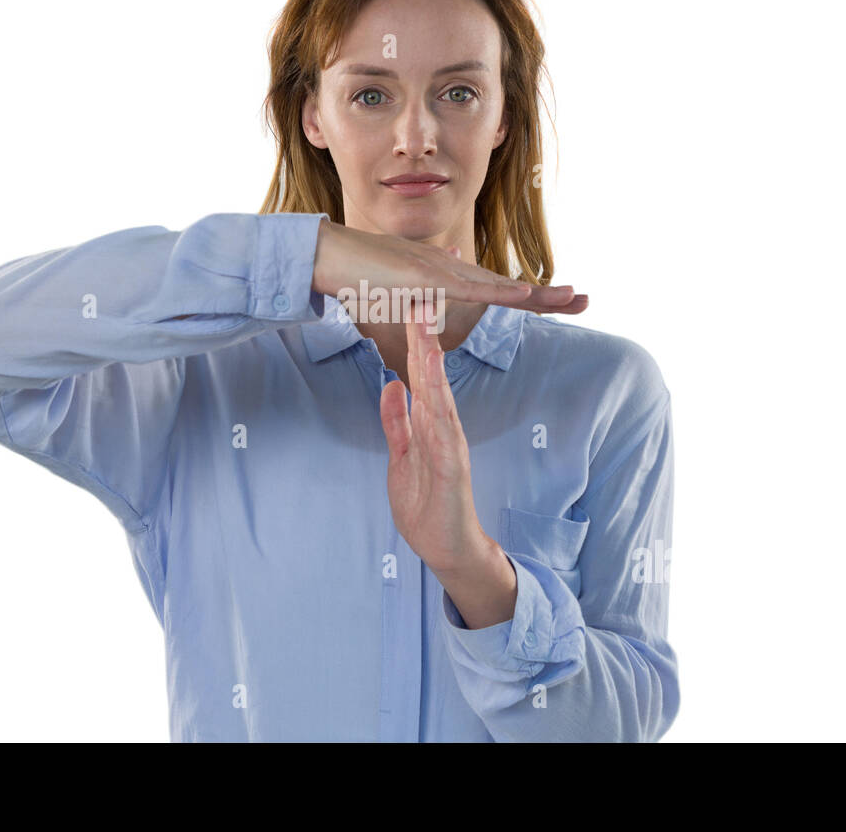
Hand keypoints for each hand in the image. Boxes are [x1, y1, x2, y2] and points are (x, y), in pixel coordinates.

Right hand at [313, 219, 588, 316]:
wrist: (330, 258)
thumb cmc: (359, 281)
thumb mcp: (395, 307)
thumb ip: (417, 316)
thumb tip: (430, 333)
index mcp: (449, 281)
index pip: (499, 293)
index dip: (534, 298)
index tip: (566, 302)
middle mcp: (452, 271)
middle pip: (509, 287)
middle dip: (549, 295)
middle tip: (587, 300)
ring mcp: (440, 271)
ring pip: (496, 286)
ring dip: (535, 293)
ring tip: (570, 297)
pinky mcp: (425, 276)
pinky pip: (468, 287)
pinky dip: (497, 291)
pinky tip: (523, 293)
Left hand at [378, 296, 487, 575]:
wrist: (448, 549)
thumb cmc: (428, 505)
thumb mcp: (402, 455)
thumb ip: (397, 421)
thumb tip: (392, 385)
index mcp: (430, 423)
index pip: (420, 375)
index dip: (413, 341)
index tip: (408, 306)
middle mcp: (443, 427)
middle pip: (431, 376)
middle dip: (424, 337)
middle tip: (419, 296)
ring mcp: (450, 445)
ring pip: (439, 394)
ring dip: (432, 360)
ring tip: (426, 326)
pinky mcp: (453, 466)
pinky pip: (445, 429)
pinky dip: (440, 403)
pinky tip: (434, 383)